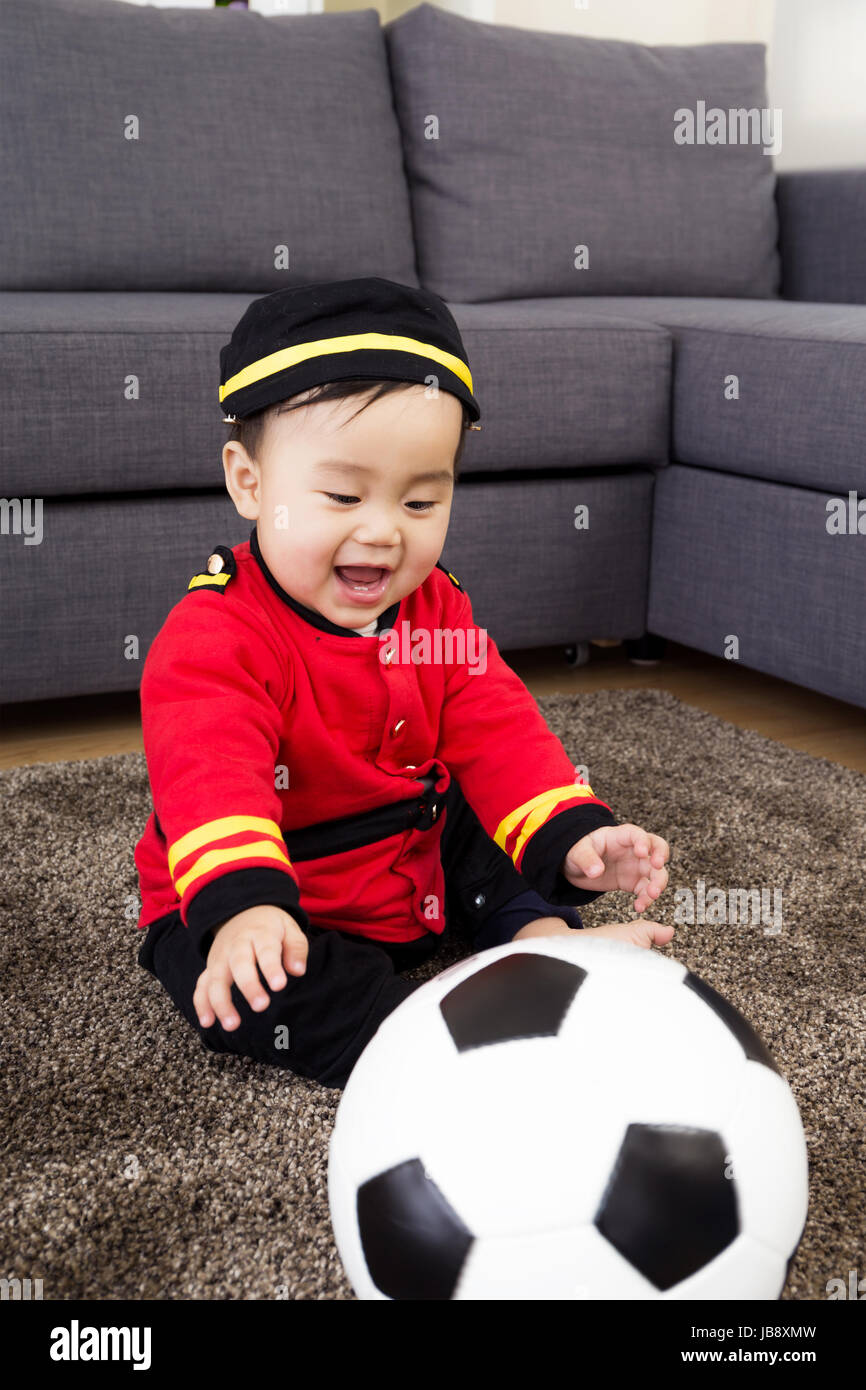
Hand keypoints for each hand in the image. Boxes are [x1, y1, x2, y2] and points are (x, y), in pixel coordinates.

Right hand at [193, 904, 307, 1030]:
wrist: (242, 912)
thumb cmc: (271, 927)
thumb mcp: (289, 928)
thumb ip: (296, 948)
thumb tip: (298, 970)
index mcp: (260, 933)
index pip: (266, 950)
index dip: (271, 967)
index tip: (279, 985)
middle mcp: (237, 945)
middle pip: (239, 964)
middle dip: (248, 986)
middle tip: (261, 1006)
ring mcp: (220, 957)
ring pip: (216, 979)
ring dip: (221, 1002)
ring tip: (232, 1025)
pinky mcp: (211, 968)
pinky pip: (202, 985)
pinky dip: (201, 1003)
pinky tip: (207, 1022)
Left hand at [560, 824, 669, 913]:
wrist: (575, 867)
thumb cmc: (578, 850)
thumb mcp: (577, 851)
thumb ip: (587, 859)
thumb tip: (596, 871)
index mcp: (620, 836)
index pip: (637, 834)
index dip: (643, 841)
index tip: (642, 852)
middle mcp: (633, 850)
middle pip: (656, 849)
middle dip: (660, 857)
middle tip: (657, 868)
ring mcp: (635, 866)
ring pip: (656, 872)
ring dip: (658, 883)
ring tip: (652, 895)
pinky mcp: (633, 882)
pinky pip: (645, 890)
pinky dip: (646, 899)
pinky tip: (640, 907)